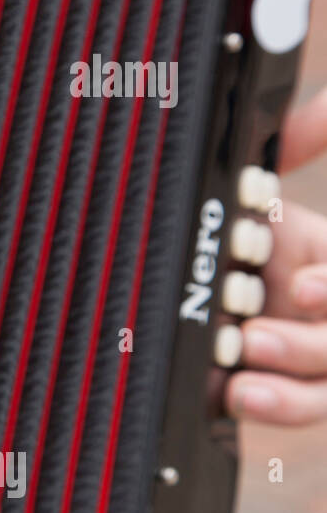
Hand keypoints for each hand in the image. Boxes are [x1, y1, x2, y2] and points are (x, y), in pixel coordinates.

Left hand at [226, 86, 326, 425]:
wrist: (199, 268)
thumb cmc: (246, 226)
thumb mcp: (266, 188)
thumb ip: (298, 145)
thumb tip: (313, 104)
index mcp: (324, 260)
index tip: (303, 286)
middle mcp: (325, 312)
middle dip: (305, 345)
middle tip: (252, 338)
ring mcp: (309, 358)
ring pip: (322, 387)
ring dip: (289, 392)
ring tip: (240, 386)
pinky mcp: (279, 389)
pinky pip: (291, 408)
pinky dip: (273, 407)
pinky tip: (235, 400)